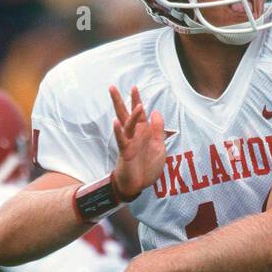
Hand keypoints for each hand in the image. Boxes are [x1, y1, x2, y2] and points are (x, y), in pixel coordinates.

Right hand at [109, 85, 166, 200]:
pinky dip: (118, 131)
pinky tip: (115, 122)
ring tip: (123, 99)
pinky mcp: (125, 152)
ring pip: (125, 124)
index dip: (136, 100)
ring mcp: (128, 143)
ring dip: (126, 113)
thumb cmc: (147, 167)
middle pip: (126, 114)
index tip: (134, 87)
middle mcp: (134, 135)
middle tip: (112, 87)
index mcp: (142, 132)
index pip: (138, 113)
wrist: (139, 185)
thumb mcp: (159, 146)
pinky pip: (121, 140)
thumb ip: (158, 130)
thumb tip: (156, 112)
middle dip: (120, 101)